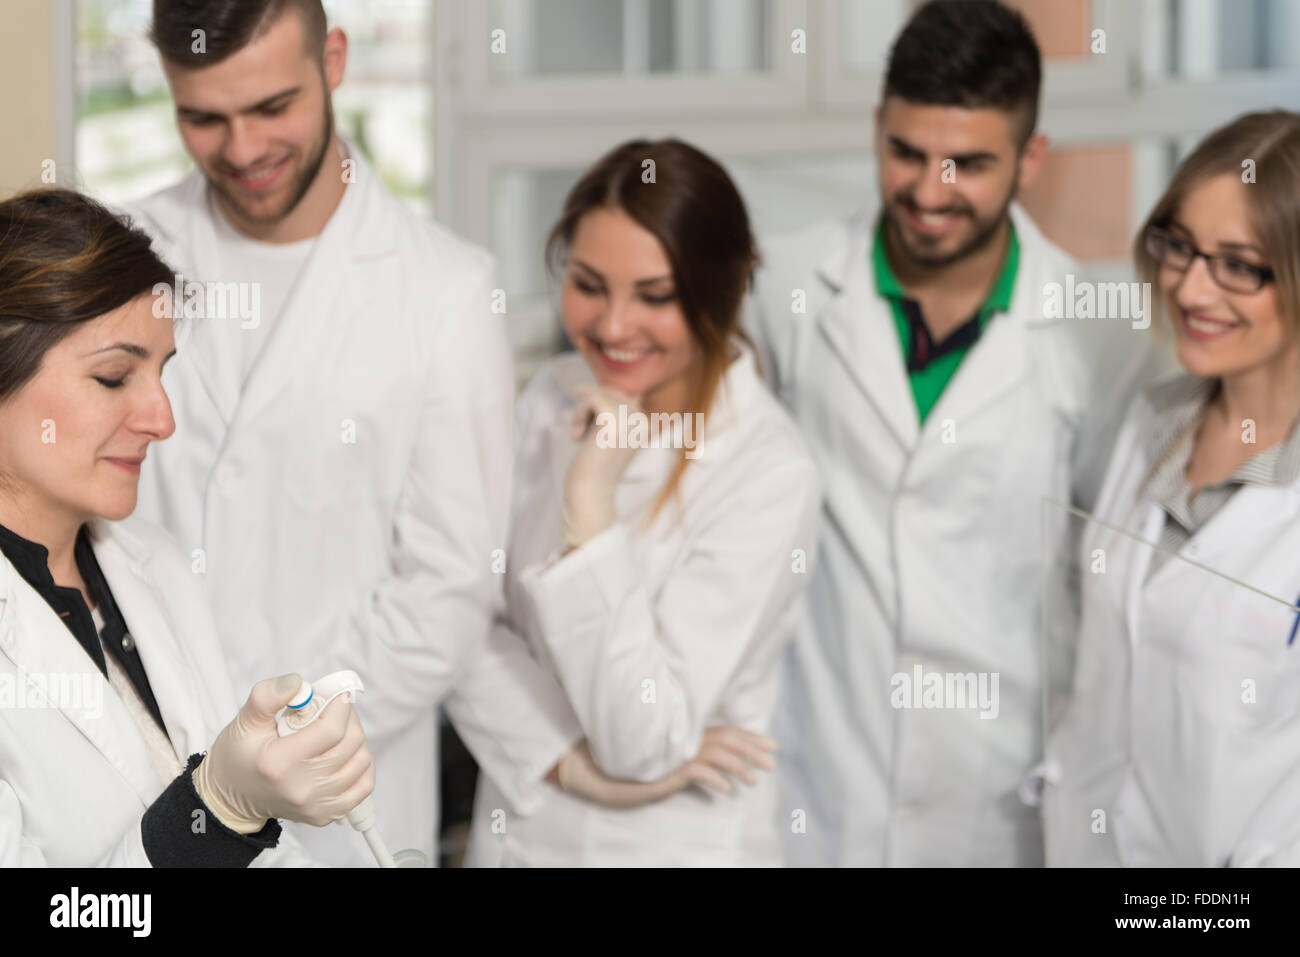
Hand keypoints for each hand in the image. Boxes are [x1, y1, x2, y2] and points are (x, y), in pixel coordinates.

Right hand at [193, 674, 375, 831]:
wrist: (231, 798)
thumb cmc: (238, 757)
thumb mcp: (245, 721)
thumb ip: (267, 696)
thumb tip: (297, 682)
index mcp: (279, 764)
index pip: (331, 730)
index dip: (340, 705)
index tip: (337, 692)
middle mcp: (301, 789)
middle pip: (350, 743)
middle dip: (348, 716)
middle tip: (335, 707)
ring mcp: (316, 805)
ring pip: (362, 761)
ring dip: (356, 738)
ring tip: (338, 730)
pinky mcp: (325, 815)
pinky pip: (364, 785)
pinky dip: (361, 765)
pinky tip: (345, 754)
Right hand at [552, 727, 777, 808]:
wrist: (590, 768)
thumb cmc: (625, 766)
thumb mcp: (664, 767)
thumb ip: (687, 764)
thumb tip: (716, 774)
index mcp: (682, 735)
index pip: (723, 731)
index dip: (749, 736)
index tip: (770, 744)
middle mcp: (680, 739)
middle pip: (725, 738)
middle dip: (752, 748)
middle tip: (773, 759)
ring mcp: (672, 752)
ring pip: (715, 752)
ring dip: (738, 766)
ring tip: (754, 779)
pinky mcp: (662, 767)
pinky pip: (694, 770)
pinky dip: (713, 778)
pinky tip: (725, 790)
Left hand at [562, 385, 642, 546]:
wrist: (591, 489)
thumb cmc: (595, 464)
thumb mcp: (608, 434)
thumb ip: (608, 411)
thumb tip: (584, 386)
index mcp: (648, 425)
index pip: (627, 394)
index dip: (604, 400)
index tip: (588, 415)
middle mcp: (644, 420)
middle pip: (613, 391)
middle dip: (591, 406)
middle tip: (581, 431)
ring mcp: (630, 419)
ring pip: (600, 393)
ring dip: (583, 412)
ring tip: (579, 434)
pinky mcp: (613, 419)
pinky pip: (590, 399)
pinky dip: (578, 415)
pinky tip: (577, 437)